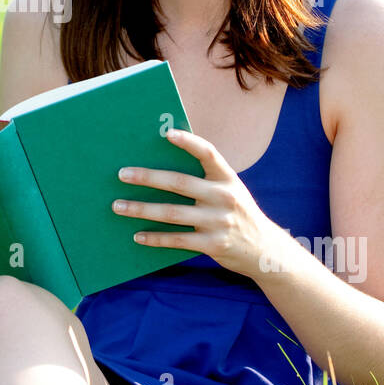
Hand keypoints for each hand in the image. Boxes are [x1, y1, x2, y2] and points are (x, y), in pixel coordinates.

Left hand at [112, 128, 280, 278]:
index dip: (189, 142)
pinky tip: (137, 235)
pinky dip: (155, 238)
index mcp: (228, 178)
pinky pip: (177, 240)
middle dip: (147, 177)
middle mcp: (224, 197)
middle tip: (122, 174)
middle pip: (179, 183)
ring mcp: (219, 221)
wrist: (265, 250)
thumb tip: (164, 164)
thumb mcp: (231, 190)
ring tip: (118, 206)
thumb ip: (206, 179)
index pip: (208, 153)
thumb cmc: (237, 214)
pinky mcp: (213, 244)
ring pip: (172, 213)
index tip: (166, 133)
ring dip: (141, 209)